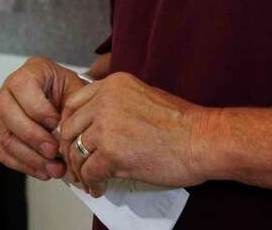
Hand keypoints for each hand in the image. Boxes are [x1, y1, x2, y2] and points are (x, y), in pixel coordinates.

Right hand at [0, 56, 87, 180]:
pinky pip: (3, 153)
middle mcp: (8, 91)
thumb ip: (73, 104)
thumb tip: (68, 130)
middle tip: (54, 151)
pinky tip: (42, 171)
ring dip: (30, 157)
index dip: (39, 109)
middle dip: (34, 137)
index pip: (23, 88)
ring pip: (6, 138)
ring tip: (53, 168)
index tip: (56, 123)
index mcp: (28, 72)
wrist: (58, 96)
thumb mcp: (74, 87)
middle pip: (10, 116)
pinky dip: (23, 165)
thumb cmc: (65, 89)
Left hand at [56, 72, 212, 196]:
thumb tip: (97, 124)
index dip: (69, 125)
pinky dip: (92, 183)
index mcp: (114, 85)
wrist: (201, 139)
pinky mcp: (111, 153)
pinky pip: (88, 172)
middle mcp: (106, 101)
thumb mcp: (144, 96)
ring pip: (76, 152)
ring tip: (89, 179)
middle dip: (70, 150)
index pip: (73, 103)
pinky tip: (100, 187)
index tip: (73, 139)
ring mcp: (106, 127)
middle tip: (78, 164)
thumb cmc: (181, 123)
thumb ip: (117, 103)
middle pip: (69, 129)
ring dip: (80, 170)